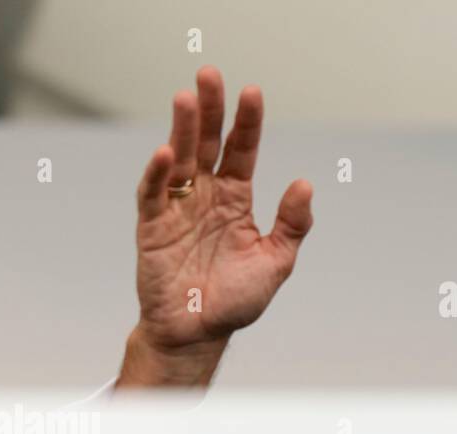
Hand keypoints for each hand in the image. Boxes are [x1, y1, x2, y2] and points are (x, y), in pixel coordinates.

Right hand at [118, 66, 312, 387]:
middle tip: (209, 75)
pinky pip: (152, 194)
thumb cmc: (235, 302)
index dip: (246, 122)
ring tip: (186, 99)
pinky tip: (167, 153)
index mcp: (235, 200)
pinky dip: (157, 173)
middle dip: (209, 109)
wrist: (197, 335)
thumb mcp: (276, 262)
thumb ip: (292, 225)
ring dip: (183, 129)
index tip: (252, 93)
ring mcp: (177, 210)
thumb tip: (305, 184)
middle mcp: (205, 197)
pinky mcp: (152, 228)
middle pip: (207, 143)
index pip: (241, 150)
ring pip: (180, 160)